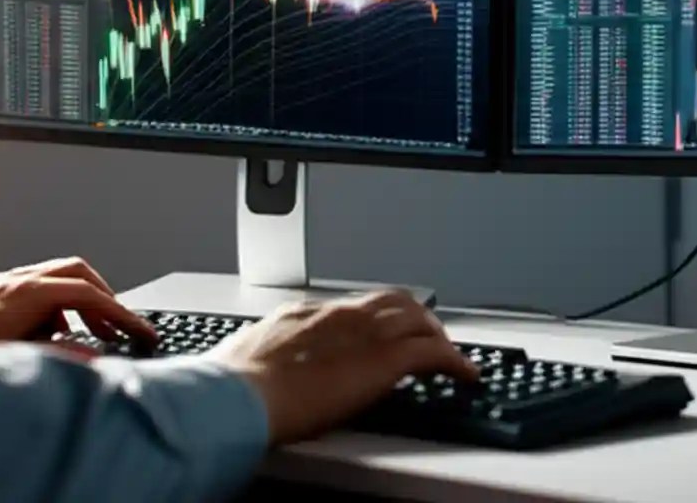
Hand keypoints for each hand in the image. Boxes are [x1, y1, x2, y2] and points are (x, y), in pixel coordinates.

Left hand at [0, 257, 156, 345]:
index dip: (120, 313)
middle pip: (77, 272)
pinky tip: (52, 335)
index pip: (87, 293)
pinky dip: (58, 307)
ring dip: (81, 302)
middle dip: (105, 296)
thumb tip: (92, 356)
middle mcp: (16, 281)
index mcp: (24, 293)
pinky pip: (39, 289)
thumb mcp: (9, 358)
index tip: (141, 329)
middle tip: (119, 324)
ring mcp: (4, 285)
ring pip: (58, 278)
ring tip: (91, 334)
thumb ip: (55, 355)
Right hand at [206, 291, 478, 444]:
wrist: (237, 395)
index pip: (352, 306)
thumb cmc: (231, 384)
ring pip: (418, 318)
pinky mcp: (386, 360)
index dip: (374, 318)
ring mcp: (365, 333)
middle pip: (393, 300)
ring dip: (435, 334)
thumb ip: (261, 352)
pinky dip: (454, 361)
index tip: (378, 332)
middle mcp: (340, 313)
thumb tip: (255, 363)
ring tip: (447, 353)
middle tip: (425, 335)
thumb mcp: (244, 355)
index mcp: (305, 312)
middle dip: (413, 316)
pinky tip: (465, 373)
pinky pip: (434, 353)